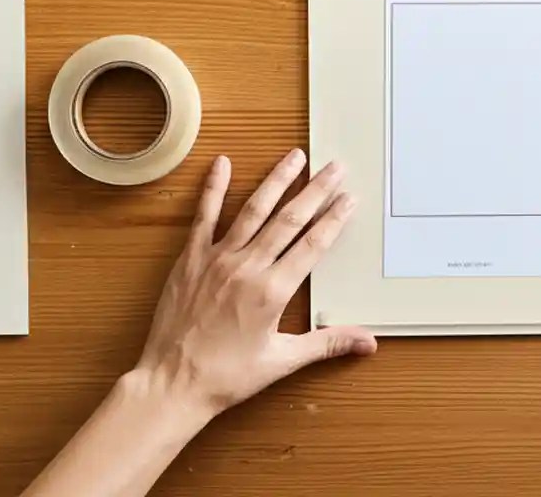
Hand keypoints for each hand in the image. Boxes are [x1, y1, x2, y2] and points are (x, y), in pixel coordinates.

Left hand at [134, 149, 376, 417]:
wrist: (172, 383)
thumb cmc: (226, 377)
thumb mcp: (282, 361)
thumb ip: (327, 344)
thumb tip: (368, 341)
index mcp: (273, 291)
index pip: (312, 245)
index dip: (334, 219)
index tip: (349, 198)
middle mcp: (247, 267)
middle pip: (289, 220)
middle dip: (315, 191)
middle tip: (334, 166)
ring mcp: (217, 259)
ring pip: (253, 210)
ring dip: (277, 181)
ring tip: (295, 157)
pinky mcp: (190, 259)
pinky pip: (204, 217)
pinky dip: (213, 189)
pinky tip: (222, 164)